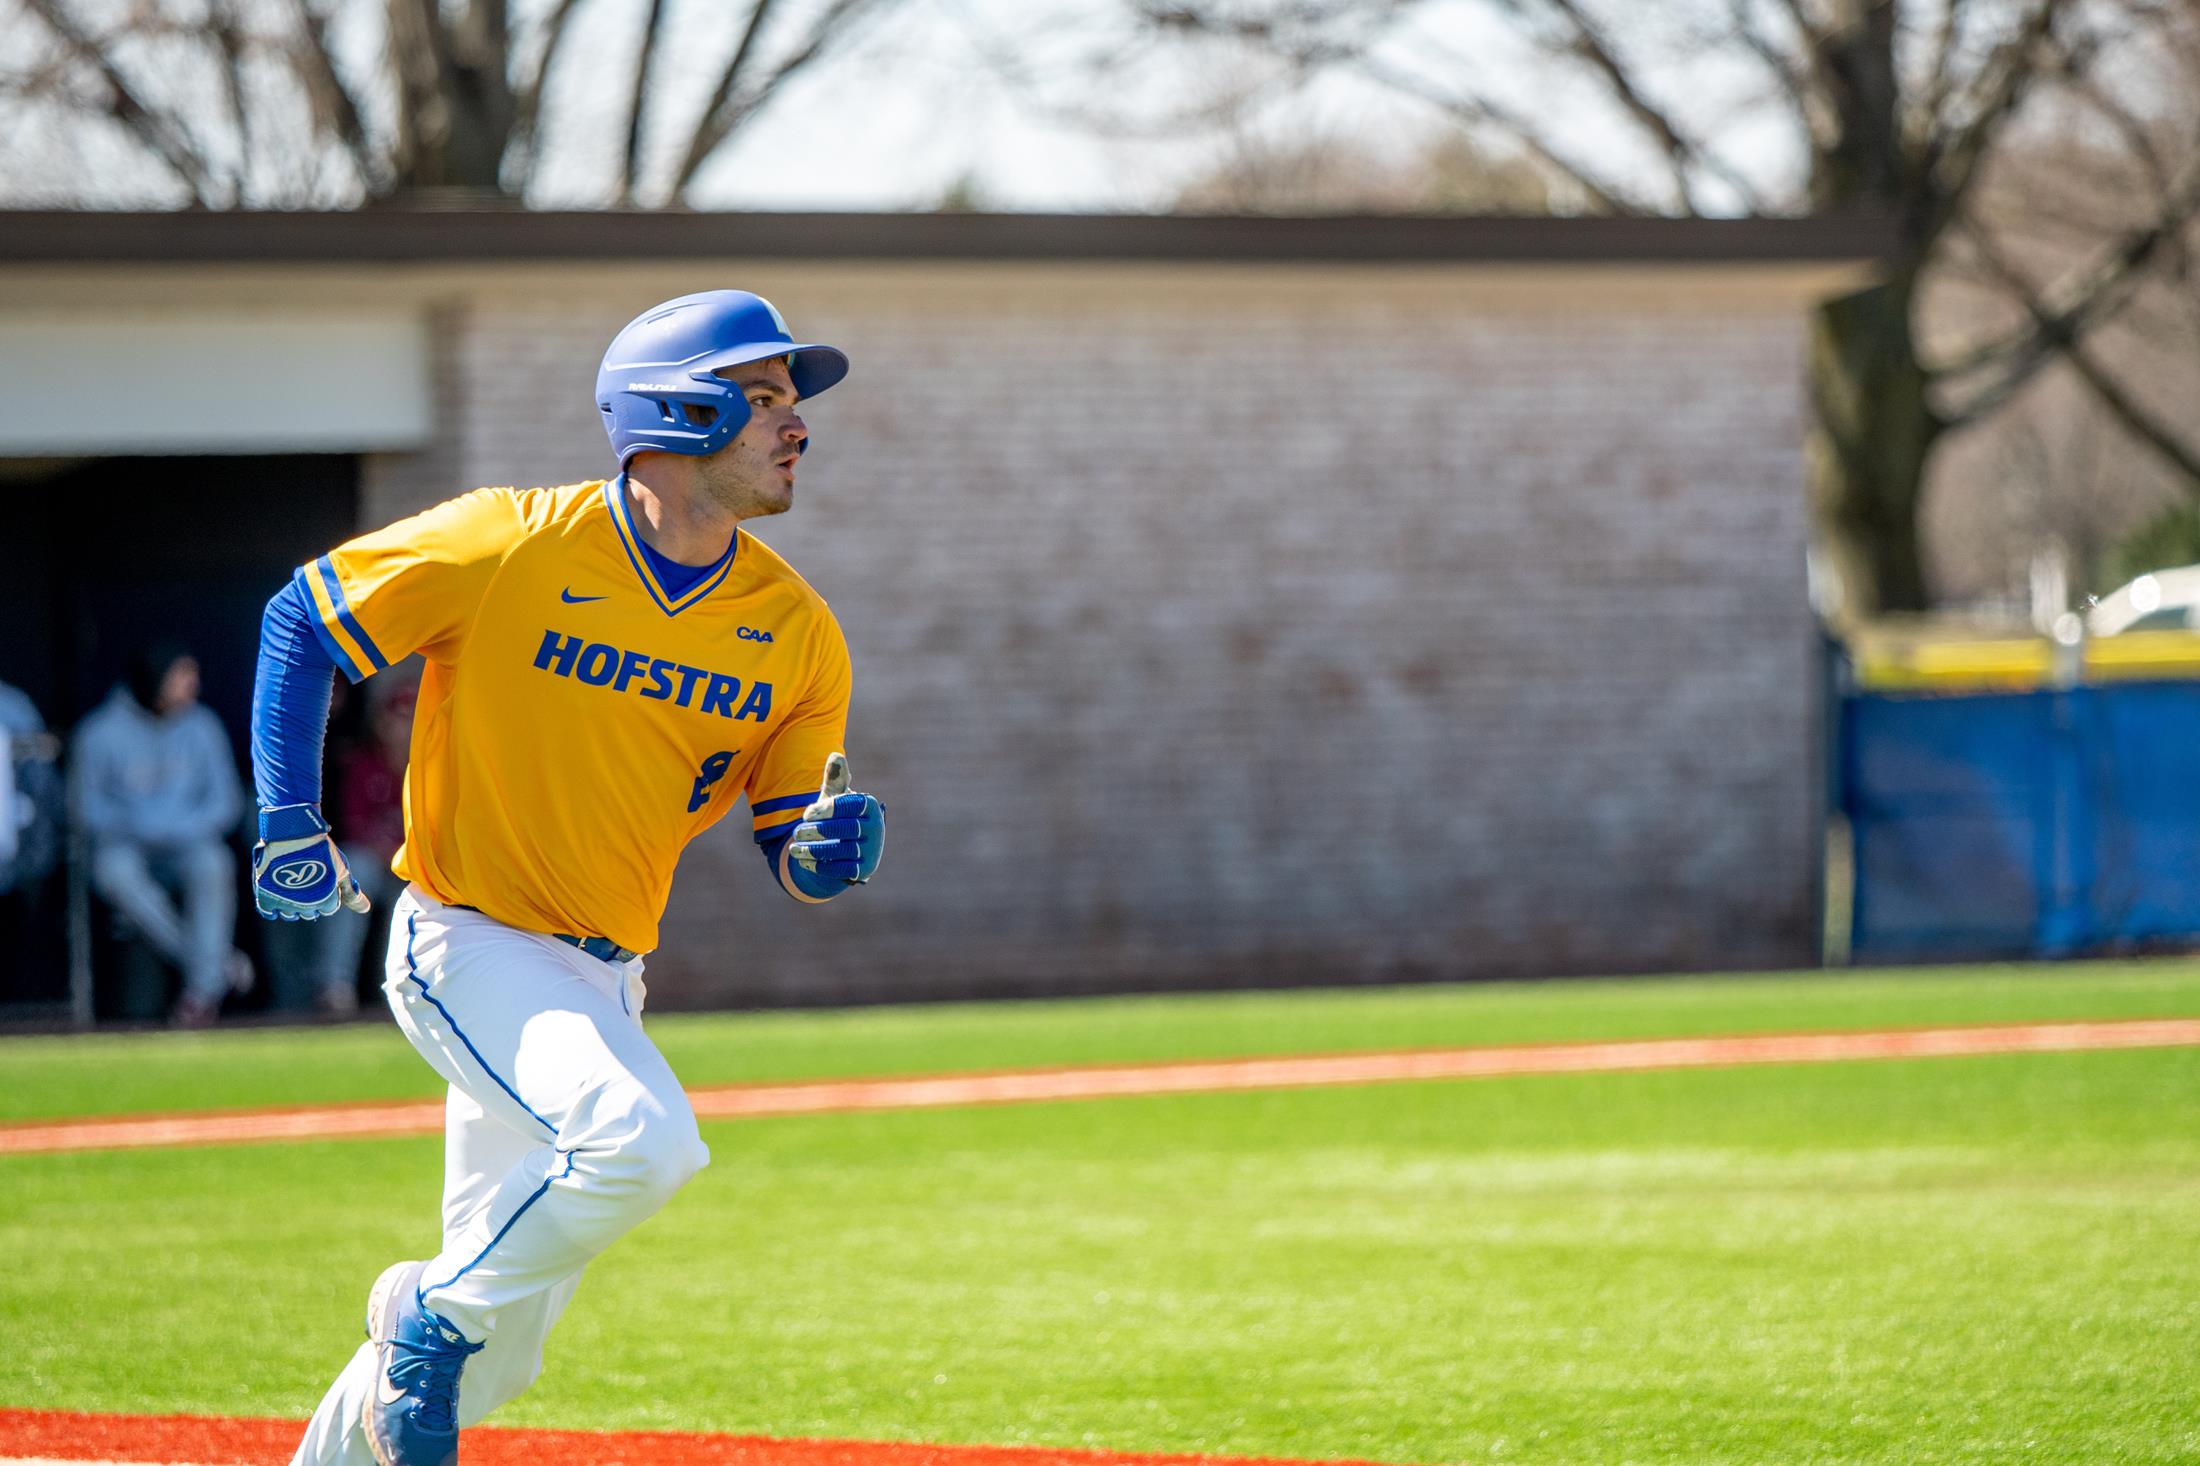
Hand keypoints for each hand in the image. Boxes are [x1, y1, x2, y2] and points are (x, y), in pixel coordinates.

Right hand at [252, 804, 370, 920]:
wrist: (294, 834)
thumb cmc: (321, 851)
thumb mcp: (342, 871)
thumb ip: (352, 894)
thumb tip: (365, 910)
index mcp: (326, 901)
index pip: (328, 909)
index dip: (328, 894)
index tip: (323, 878)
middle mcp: (306, 906)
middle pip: (309, 912)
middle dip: (310, 901)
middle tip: (307, 879)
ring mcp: (285, 902)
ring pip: (290, 914)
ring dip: (292, 905)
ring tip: (293, 885)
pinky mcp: (266, 896)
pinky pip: (269, 912)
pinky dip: (273, 908)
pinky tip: (278, 896)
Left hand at [787, 753, 883, 888]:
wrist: (848, 847)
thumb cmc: (838, 816)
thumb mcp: (834, 798)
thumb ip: (834, 779)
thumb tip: (835, 755)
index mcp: (870, 806)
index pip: (850, 805)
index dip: (827, 810)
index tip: (807, 814)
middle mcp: (876, 828)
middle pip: (846, 829)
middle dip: (817, 831)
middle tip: (796, 832)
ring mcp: (872, 850)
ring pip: (842, 850)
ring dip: (815, 850)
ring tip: (793, 849)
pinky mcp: (864, 871)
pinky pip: (842, 869)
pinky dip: (821, 866)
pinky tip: (804, 862)